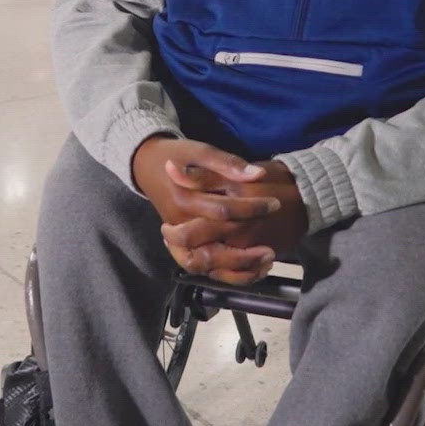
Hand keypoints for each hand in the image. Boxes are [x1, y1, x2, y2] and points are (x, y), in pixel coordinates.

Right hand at [132, 136, 278, 283]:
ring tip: (265, 261)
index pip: (222, 211)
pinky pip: (204, 269)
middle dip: (243, 254)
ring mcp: (178, 239)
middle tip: (271, 249)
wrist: (149, 165)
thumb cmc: (180, 157)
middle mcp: (178, 224)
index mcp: (183, 198)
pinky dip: (229, 274)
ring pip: (205, 266)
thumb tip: (258, 174)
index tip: (275, 205)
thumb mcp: (202, 151)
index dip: (252, 209)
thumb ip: (228, 164)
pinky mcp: (183, 246)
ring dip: (236, 270)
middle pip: (210, 249)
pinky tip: (254, 268)